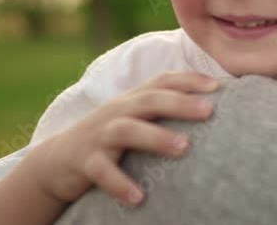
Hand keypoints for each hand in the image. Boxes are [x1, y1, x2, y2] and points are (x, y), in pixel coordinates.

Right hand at [32, 72, 219, 205]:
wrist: (57, 159)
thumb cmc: (110, 136)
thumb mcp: (135, 118)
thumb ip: (164, 110)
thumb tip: (212, 110)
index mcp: (133, 99)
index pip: (162, 81)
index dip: (189, 80)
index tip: (218, 86)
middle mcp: (117, 111)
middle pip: (150, 100)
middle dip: (180, 103)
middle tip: (209, 110)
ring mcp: (100, 135)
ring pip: (128, 130)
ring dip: (156, 138)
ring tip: (184, 148)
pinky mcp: (85, 161)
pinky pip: (103, 171)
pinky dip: (120, 183)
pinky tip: (140, 197)